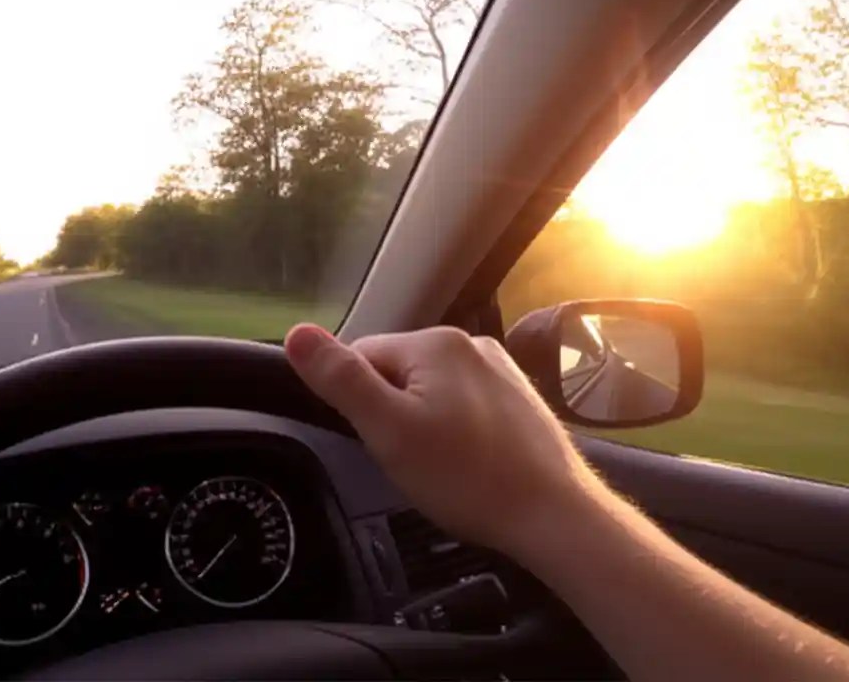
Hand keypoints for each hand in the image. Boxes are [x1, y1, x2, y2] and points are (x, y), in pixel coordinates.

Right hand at [284, 324, 600, 559]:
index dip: (358, 405)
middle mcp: (470, 344)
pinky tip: (468, 463)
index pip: (360, 358)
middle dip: (392, 415)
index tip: (378, 442)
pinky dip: (455, 431)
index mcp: (434, 342)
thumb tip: (296, 333)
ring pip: (430, 391)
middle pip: (397, 373)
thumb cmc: (468, 478)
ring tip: (442, 466)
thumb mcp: (389, 431)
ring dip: (423, 423)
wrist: (553, 514)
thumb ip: (341, 380)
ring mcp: (499, 370)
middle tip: (411, 460)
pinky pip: (463, 405)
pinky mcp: (517, 398)